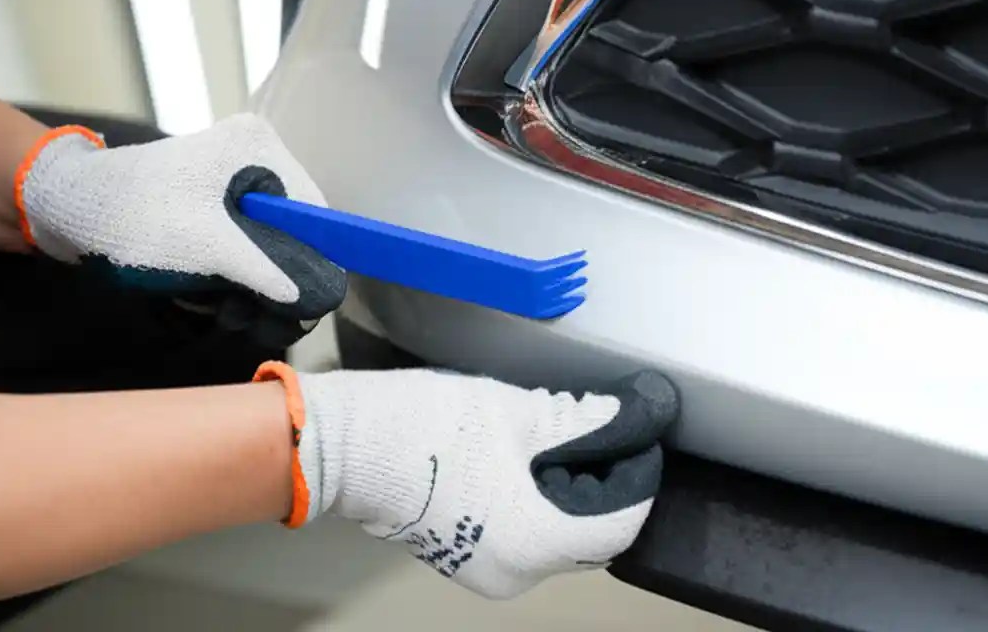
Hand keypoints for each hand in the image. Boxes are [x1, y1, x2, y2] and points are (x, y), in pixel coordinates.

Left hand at [15, 114, 345, 347]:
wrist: (61, 210)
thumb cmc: (134, 217)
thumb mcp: (208, 249)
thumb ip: (270, 272)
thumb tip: (321, 298)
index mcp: (258, 151)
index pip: (316, 215)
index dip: (311, 265)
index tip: (293, 308)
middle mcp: (251, 164)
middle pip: (291, 241)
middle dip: (265, 287)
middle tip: (236, 316)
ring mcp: (228, 189)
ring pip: (262, 258)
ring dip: (239, 294)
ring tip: (207, 308)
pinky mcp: (207, 212)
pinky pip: (235, 258)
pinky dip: (219, 285)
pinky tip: (194, 298)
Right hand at [271, 366, 678, 598]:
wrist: (346, 444)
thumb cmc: (427, 427)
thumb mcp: (516, 414)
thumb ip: (579, 422)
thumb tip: (625, 419)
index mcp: (535, 541)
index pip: (620, 525)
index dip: (638, 481)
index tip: (640, 440)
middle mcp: (516, 573)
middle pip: (590, 537)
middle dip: (604, 485)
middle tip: (601, 432)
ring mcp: (487, 570)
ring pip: (557, 539)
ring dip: (571, 494)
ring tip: (562, 440)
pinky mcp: (465, 557)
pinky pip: (524, 540)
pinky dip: (538, 505)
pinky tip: (527, 462)